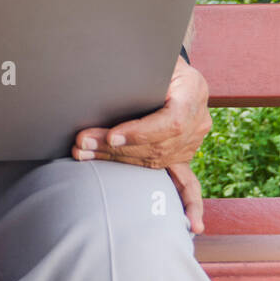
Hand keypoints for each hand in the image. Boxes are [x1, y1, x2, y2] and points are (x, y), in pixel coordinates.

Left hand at [71, 57, 211, 230]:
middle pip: (158, 144)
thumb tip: (99, 73)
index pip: (171, 121)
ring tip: (84, 156)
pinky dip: (189, 204)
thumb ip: (135, 66)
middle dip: (116, 148)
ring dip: (118, 162)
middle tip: (81, 145)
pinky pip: (188, 181)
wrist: (169, 64)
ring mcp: (194, 140)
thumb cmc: (153, 55)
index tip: (112, 136)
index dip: (141, 132)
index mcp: (194, 90)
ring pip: (156, 160)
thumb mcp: (150, 54)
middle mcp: (199, 119)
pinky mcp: (183, 153)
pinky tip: (192, 225)